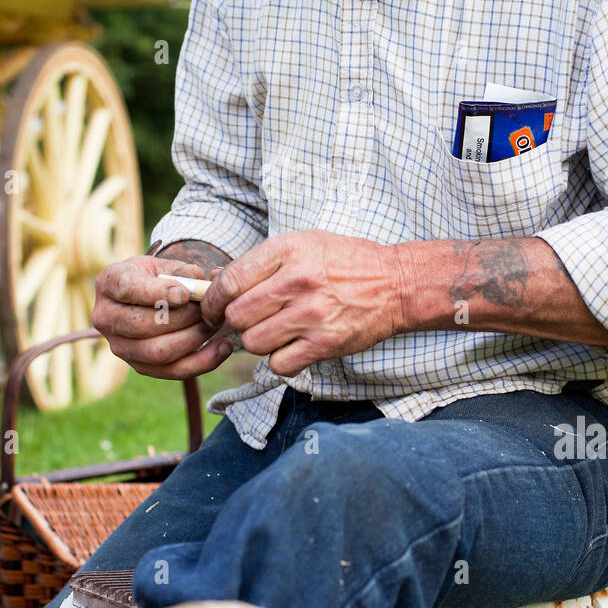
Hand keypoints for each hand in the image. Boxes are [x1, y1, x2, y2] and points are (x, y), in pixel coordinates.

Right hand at [91, 254, 230, 379]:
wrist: (145, 298)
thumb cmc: (156, 277)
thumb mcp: (165, 265)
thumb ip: (183, 271)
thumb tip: (203, 282)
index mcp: (109, 283)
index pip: (128, 289)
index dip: (157, 293)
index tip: (184, 294)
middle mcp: (105, 317)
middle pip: (143, 325)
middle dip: (182, 318)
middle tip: (208, 309)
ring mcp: (119, 346)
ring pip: (157, 352)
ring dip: (193, 339)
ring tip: (214, 325)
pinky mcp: (139, 366)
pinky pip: (172, 371)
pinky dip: (202, 362)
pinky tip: (222, 347)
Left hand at [199, 230, 402, 376]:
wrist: (395, 284)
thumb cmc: (345, 263)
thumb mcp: (303, 244)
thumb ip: (261, 262)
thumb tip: (215, 281)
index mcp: (287, 251)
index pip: (229, 281)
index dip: (211, 300)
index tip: (212, 309)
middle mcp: (297, 281)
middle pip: (236, 315)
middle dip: (235, 322)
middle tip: (248, 320)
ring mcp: (311, 314)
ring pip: (253, 342)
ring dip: (258, 341)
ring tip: (275, 331)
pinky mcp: (325, 343)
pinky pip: (279, 364)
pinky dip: (279, 360)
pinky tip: (292, 346)